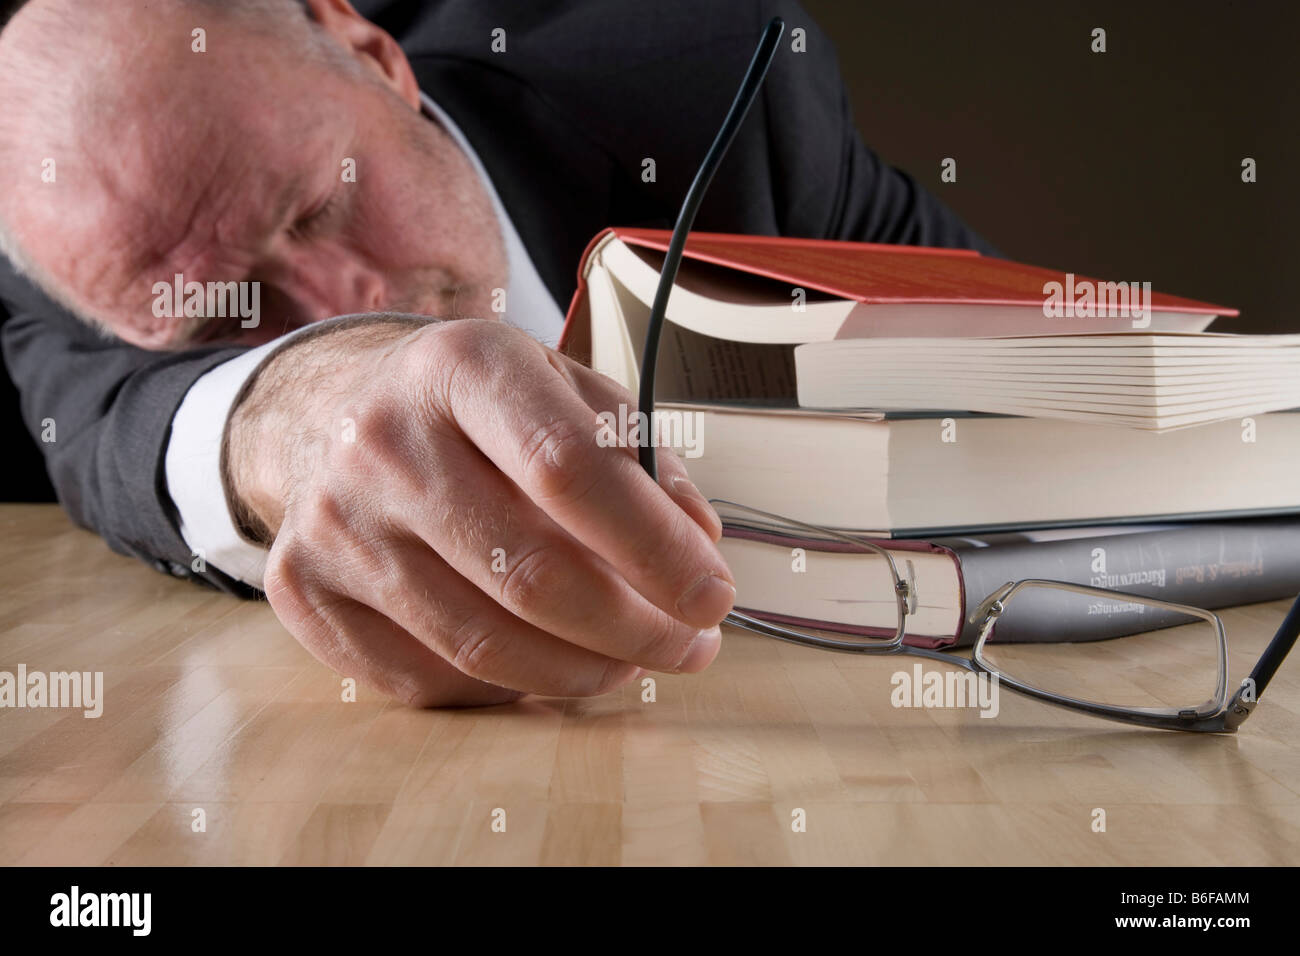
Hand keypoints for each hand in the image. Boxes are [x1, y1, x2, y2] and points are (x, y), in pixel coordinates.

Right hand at [226, 315, 734, 705]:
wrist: (331, 410)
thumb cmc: (472, 406)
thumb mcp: (560, 388)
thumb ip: (636, 454)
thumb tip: (699, 545)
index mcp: (462, 366)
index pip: (570, 468)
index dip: (655, 548)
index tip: (712, 596)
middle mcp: (384, 439)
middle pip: (532, 573)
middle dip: (636, 630)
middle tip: (689, 646)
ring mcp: (332, 520)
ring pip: (482, 644)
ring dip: (581, 672)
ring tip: (631, 662)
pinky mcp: (301, 587)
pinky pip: (423, 678)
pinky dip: (504, 689)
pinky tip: (545, 665)